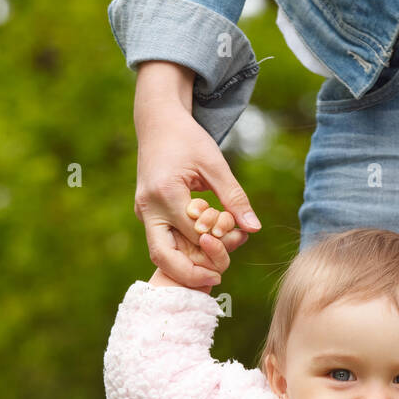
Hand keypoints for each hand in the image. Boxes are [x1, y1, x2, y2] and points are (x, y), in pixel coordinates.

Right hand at [133, 62, 261, 289]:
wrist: (158, 122)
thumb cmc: (188, 138)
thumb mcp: (215, 164)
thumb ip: (235, 198)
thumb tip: (254, 228)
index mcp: (165, 193)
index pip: (194, 236)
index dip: (218, 243)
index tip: (238, 237)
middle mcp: (148, 208)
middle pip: (165, 257)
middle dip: (193, 272)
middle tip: (220, 276)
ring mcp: (144, 213)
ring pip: (162, 254)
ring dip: (189, 263)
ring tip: (218, 258)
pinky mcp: (148, 215)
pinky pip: (164, 242)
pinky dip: (184, 250)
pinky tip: (207, 244)